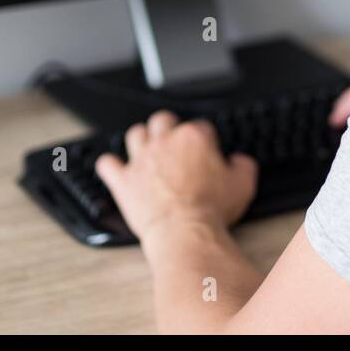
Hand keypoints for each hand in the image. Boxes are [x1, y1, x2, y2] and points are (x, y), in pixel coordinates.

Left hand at [95, 111, 257, 249]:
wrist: (184, 230)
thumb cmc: (212, 209)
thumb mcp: (242, 184)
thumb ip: (243, 166)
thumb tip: (240, 161)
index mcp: (195, 138)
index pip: (200, 126)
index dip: (204, 138)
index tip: (206, 149)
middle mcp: (166, 142)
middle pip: (163, 120)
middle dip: (168, 126)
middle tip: (172, 140)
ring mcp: (142, 159)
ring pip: (135, 134)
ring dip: (140, 139)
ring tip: (145, 148)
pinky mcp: (124, 179)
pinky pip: (107, 164)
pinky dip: (110, 165)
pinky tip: (114, 168)